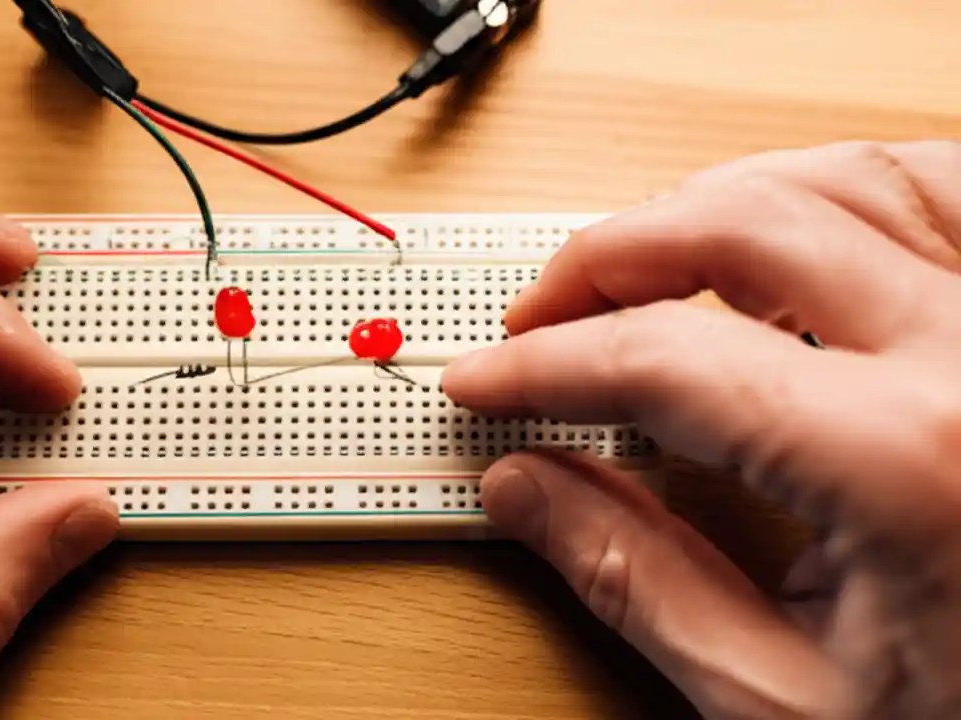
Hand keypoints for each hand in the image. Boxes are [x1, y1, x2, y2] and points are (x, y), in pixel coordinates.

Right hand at [444, 141, 960, 718]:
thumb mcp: (792, 699)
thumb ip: (640, 581)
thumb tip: (527, 493)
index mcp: (908, 460)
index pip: (667, 359)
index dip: (548, 364)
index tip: (492, 378)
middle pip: (746, 224)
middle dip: (612, 254)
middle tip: (545, 311)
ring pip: (849, 176)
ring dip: (722, 200)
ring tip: (646, 255)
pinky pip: (943, 189)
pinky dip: (844, 190)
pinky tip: (789, 231)